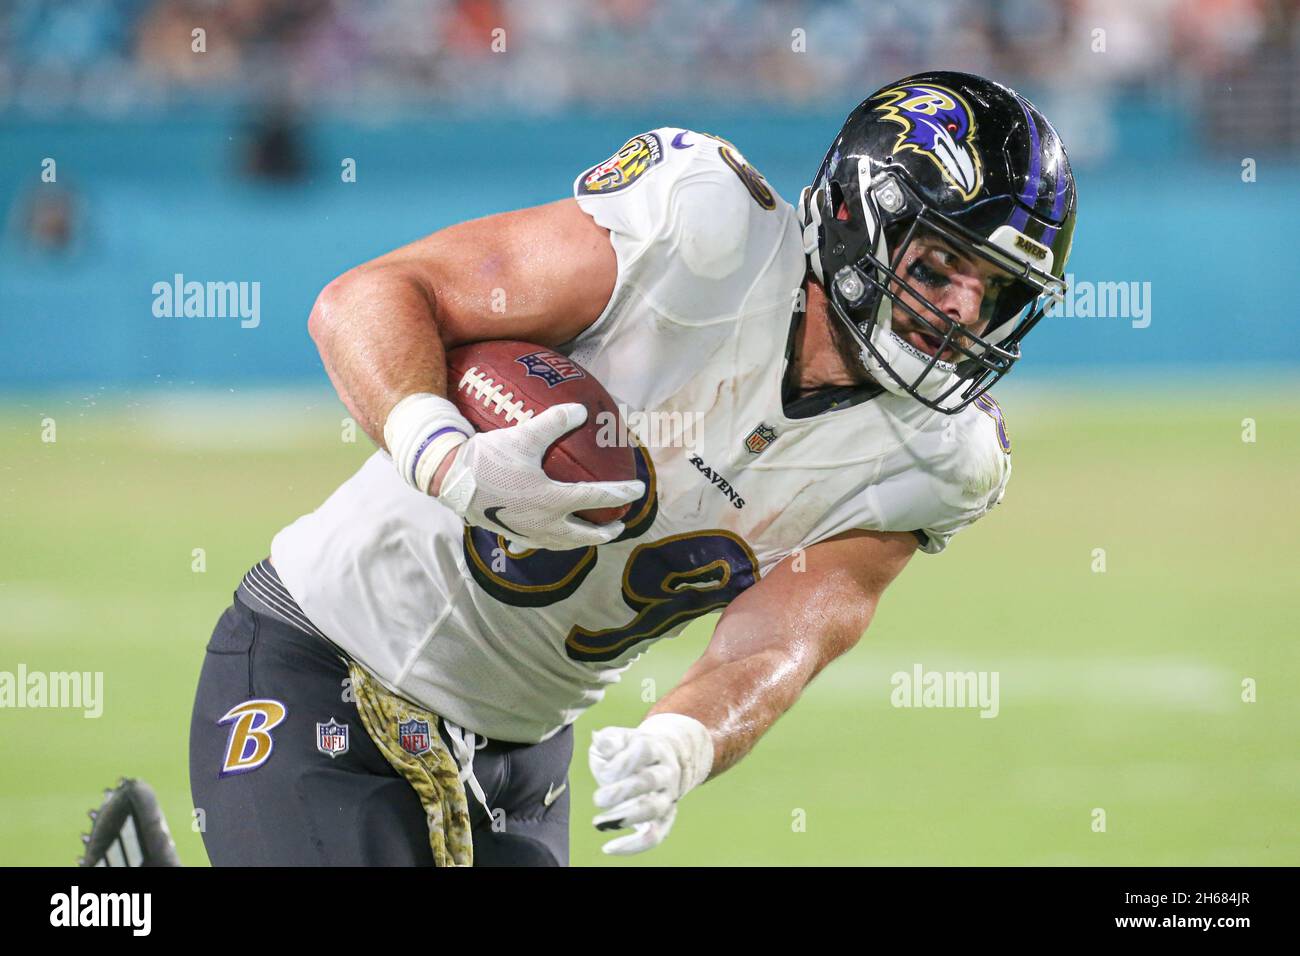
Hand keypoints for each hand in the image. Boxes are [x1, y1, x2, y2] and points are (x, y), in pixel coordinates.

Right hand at [435, 403, 642, 550]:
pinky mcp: (511, 534)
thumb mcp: (524, 435)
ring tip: (588, 535)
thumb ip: (555, 422)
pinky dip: (554, 541)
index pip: (597, 498)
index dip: (621, 493)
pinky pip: (540, 543)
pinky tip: (550, 534)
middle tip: (619, 526)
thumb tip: (581, 409)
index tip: (639, 489)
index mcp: (553, 501)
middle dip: (605, 532)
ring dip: (581, 541)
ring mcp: (527, 533)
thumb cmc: (489, 459)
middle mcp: (544, 523)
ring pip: (563, 544)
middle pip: (584, 535)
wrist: (450, 481)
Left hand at [589, 714, 712, 855]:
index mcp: (654, 747)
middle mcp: (666, 772)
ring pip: (653, 809)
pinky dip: (633, 846)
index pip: (643, 751)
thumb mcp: (618, 738)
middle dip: (621, 791)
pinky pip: (654, 836)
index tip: (604, 770)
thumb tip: (600, 740)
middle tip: (597, 799)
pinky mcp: (664, 819)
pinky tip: (608, 848)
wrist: (661, 762)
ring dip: (625, 818)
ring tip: (598, 823)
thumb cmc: (628, 751)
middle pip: (649, 780)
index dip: (621, 762)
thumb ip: (609, 740)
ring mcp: (668, 797)